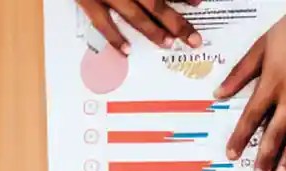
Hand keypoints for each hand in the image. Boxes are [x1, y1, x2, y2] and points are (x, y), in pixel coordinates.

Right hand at [75, 0, 203, 53]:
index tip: (198, 3)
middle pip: (155, 3)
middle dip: (176, 22)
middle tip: (192, 39)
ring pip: (134, 15)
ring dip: (152, 31)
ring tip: (167, 43)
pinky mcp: (87, 0)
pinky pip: (102, 22)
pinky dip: (114, 37)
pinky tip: (126, 50)